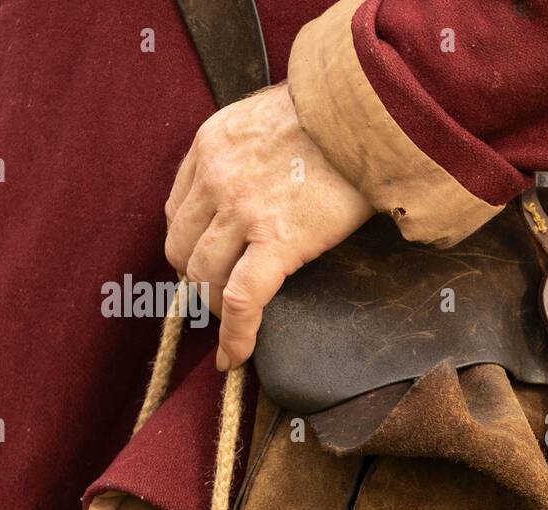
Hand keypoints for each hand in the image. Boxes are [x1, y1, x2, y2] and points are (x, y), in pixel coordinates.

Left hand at [164, 83, 372, 369]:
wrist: (368, 114)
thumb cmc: (334, 115)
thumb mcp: (267, 115)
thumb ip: (245, 149)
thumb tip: (256, 183)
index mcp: (210, 145)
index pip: (178, 211)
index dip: (189, 247)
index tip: (206, 265)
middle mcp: (215, 178)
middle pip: (183, 249)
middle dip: (198, 281)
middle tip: (222, 298)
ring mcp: (242, 212)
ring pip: (203, 277)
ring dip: (215, 307)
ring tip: (235, 324)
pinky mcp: (278, 242)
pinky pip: (242, 300)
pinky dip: (235, 335)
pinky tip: (235, 357)